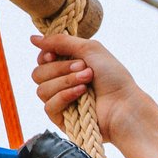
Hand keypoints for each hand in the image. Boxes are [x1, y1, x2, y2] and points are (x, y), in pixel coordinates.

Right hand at [30, 33, 157, 157]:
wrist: (124, 104)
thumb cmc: (113, 76)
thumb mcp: (89, 49)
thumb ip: (60, 42)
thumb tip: (32, 38)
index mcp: (67, 65)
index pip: (41, 59)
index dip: (45, 56)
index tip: (55, 54)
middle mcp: (62, 82)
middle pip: (38, 74)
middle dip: (60, 68)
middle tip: (84, 67)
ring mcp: (61, 101)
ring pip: (41, 90)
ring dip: (66, 82)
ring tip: (87, 81)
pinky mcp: (61, 118)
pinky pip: (49, 106)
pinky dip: (65, 96)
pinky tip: (81, 94)